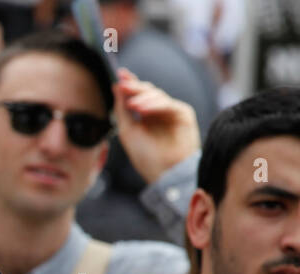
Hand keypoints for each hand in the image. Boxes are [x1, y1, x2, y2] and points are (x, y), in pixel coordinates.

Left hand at [113, 68, 200, 184]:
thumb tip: (116, 86)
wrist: (164, 173)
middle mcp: (159, 112)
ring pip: (157, 96)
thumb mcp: (127, 131)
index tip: (120, 74)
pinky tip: (142, 109)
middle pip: (147, 92)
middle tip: (123, 85)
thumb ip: (121, 109)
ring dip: (143, 98)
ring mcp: (171, 112)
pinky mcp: (183, 114)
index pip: (139, 95)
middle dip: (135, 87)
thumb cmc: (146, 157)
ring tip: (131, 105)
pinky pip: (168, 104)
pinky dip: (155, 105)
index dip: (130, 83)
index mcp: (146, 115)